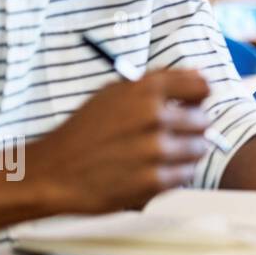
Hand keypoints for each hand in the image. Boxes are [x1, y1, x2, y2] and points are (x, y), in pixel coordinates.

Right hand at [29, 70, 212, 213]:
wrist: (52, 172)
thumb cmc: (84, 132)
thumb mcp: (115, 93)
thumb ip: (159, 81)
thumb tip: (199, 73)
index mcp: (144, 91)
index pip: (201, 86)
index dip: (199, 97)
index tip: (191, 105)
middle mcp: (153, 117)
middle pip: (203, 120)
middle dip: (191, 127)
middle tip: (170, 134)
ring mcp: (154, 150)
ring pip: (199, 148)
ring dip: (185, 152)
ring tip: (159, 154)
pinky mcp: (153, 181)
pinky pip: (187, 174)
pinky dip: (175, 174)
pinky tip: (153, 170)